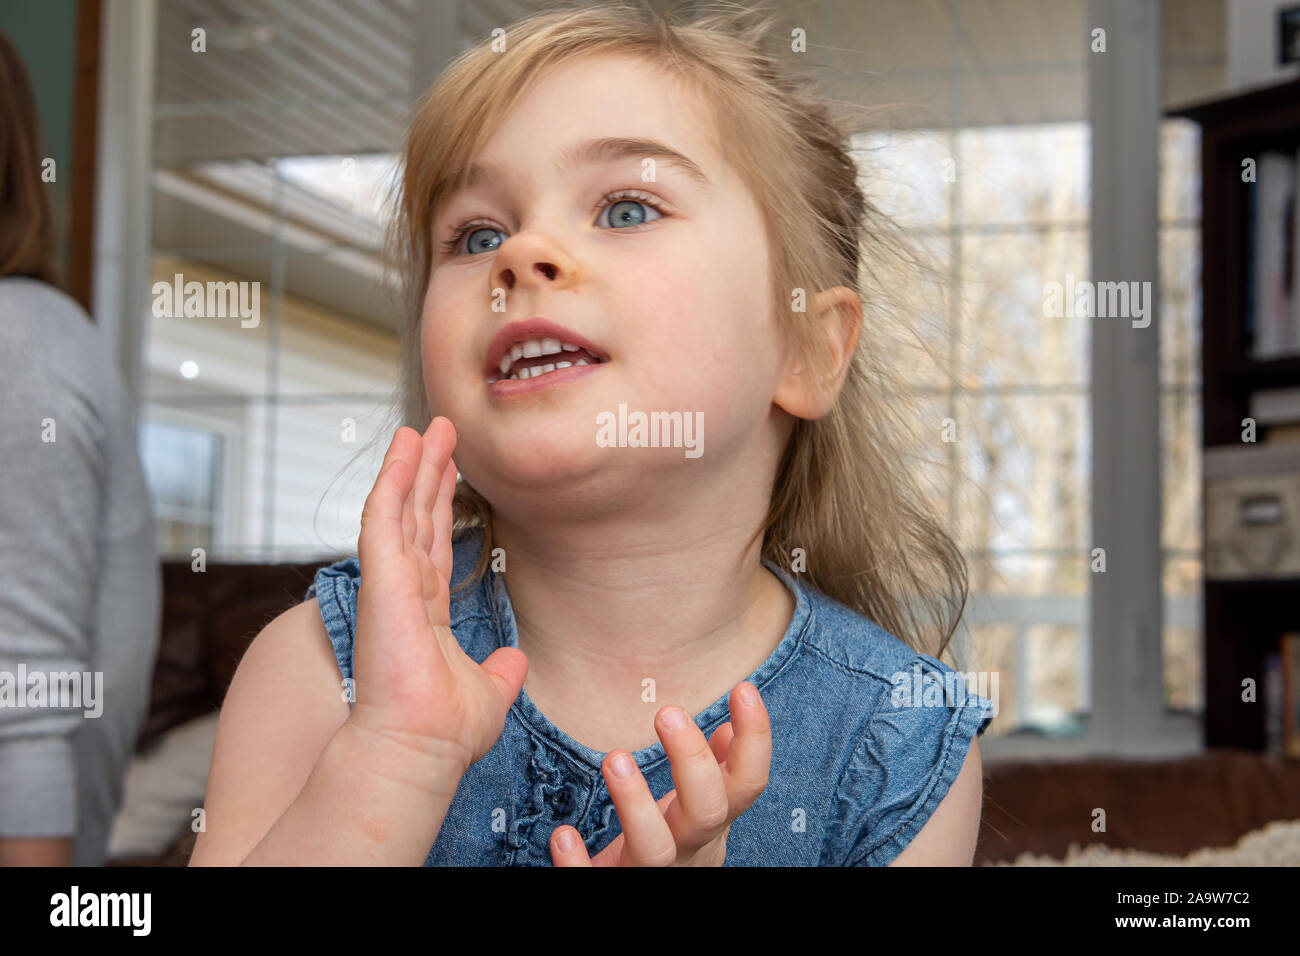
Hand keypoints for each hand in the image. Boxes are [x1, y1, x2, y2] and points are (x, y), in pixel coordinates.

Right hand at [349, 417, 527, 773]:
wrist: (421, 749)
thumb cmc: (444, 733)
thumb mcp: (487, 693)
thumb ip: (499, 672)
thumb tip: (514, 663)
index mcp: (426, 612)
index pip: (434, 545)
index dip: (441, 505)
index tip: (451, 470)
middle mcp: (404, 593)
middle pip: (417, 518)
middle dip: (428, 473)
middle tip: (439, 431)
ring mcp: (389, 584)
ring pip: (399, 509)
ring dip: (410, 466)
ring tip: (421, 427)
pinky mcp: (381, 580)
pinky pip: (384, 519)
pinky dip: (392, 482)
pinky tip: (402, 451)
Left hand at [549, 682, 770, 865]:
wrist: (660, 890)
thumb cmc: (679, 841)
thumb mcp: (704, 805)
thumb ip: (717, 770)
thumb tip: (729, 729)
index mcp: (712, 818)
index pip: (748, 782)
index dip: (755, 740)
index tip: (743, 689)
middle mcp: (688, 846)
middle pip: (707, 812)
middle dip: (692, 762)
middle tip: (668, 712)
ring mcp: (652, 871)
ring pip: (654, 851)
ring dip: (636, 805)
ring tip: (614, 758)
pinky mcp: (615, 883)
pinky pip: (595, 881)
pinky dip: (578, 864)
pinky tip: (562, 836)